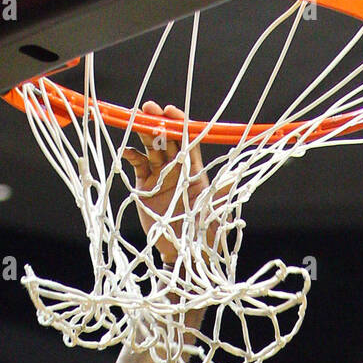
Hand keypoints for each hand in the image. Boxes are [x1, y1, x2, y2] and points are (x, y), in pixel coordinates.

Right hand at [121, 102, 214, 262]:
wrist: (184, 254)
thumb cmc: (205, 234)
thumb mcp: (216, 213)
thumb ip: (222, 193)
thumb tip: (235, 177)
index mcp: (196, 171)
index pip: (188, 141)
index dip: (180, 125)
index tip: (171, 111)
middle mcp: (178, 170)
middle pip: (168, 140)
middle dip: (159, 123)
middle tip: (149, 107)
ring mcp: (160, 176)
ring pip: (152, 149)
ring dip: (145, 134)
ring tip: (138, 119)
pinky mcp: (145, 186)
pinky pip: (138, 166)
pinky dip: (131, 156)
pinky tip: (127, 150)